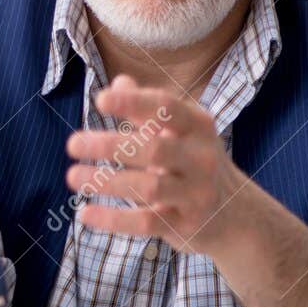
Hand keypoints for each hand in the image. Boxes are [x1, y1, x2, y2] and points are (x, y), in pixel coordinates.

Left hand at [64, 74, 245, 255]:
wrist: (236, 215)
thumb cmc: (194, 162)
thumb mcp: (180, 132)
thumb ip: (148, 110)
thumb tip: (119, 81)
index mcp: (198, 126)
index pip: (166, 108)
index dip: (133, 102)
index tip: (99, 100)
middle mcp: (201, 158)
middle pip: (154, 149)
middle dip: (110, 145)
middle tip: (72, 143)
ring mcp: (196, 193)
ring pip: (148, 187)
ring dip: (106, 182)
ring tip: (72, 176)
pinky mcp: (185, 225)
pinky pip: (146, 222)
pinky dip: (113, 219)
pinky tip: (85, 214)